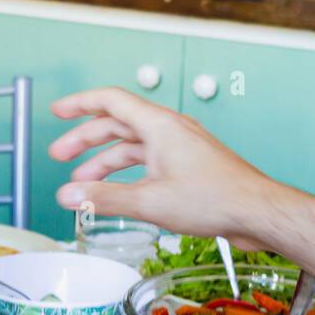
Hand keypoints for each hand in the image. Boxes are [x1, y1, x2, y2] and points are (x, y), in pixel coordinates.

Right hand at [49, 87, 275, 248]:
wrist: (256, 212)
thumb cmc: (216, 199)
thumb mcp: (150, 201)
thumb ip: (104, 198)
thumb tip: (69, 197)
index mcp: (159, 126)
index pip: (110, 101)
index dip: (80, 105)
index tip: (58, 112)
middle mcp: (170, 131)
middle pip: (118, 124)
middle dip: (86, 140)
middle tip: (61, 155)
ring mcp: (181, 148)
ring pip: (134, 146)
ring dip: (106, 162)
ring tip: (84, 184)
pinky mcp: (190, 167)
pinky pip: (150, 162)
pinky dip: (129, 173)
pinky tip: (119, 191)